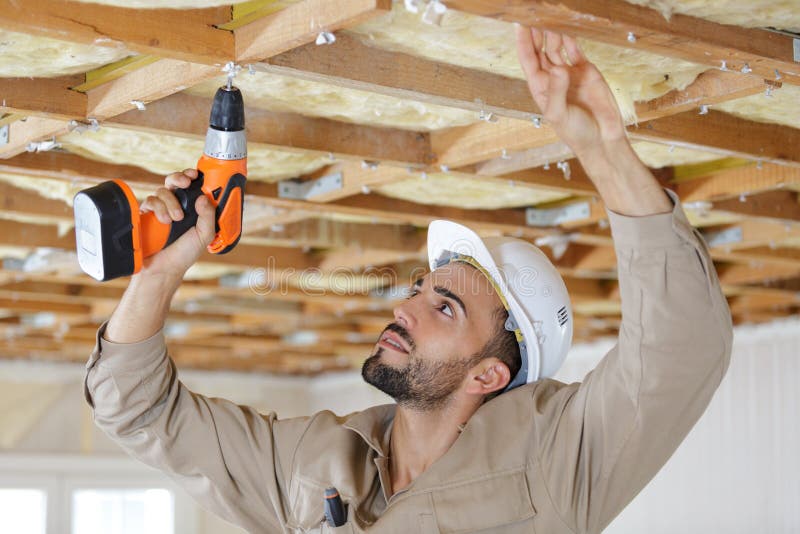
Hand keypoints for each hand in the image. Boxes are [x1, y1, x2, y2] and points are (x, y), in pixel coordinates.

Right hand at [137, 168, 215, 280]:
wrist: (162, 268)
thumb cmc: (185, 253)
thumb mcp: (204, 235)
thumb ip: (208, 216)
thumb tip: (203, 197)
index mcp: (192, 208)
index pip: (191, 186)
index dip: (192, 176)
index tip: (194, 175)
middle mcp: (176, 205)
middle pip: (174, 181)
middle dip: (179, 178)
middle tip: (185, 184)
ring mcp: (160, 209)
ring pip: (163, 190)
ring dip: (170, 202)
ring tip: (176, 219)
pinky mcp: (147, 215)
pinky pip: (150, 201)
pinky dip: (158, 208)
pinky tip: (164, 221)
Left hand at [515, 26, 625, 155]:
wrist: (602, 138)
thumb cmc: (576, 132)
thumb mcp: (559, 114)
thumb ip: (557, 91)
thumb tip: (558, 68)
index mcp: (540, 88)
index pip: (528, 60)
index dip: (523, 42)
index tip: (519, 24)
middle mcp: (552, 79)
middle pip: (540, 50)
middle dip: (536, 33)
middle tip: (534, 15)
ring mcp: (569, 73)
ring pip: (557, 47)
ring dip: (552, 33)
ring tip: (548, 17)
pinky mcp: (586, 71)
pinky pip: (576, 50)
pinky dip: (571, 39)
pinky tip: (566, 28)